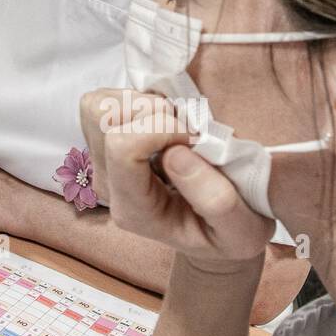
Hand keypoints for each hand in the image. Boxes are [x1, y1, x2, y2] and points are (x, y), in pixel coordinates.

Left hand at [80, 88, 272, 266]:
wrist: (213, 235)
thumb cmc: (228, 233)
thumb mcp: (240, 230)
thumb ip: (216, 201)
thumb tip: (176, 153)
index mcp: (135, 210)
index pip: (122, 148)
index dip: (161, 128)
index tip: (195, 138)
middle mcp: (110, 186)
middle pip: (102, 122)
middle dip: (150, 110)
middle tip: (186, 128)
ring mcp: (103, 164)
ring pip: (96, 108)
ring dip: (140, 102)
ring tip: (174, 123)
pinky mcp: (105, 145)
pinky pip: (104, 104)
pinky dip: (135, 99)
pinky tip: (163, 121)